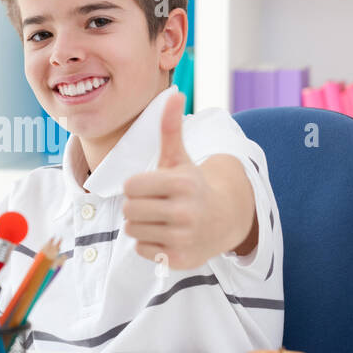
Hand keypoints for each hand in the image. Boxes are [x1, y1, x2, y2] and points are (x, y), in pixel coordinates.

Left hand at [121, 92, 232, 271]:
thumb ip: (171, 128)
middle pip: (129, 210)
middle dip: (136, 205)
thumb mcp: (180, 158)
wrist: (224, 219)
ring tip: (159, 218)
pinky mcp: (178, 259)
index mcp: (182, 184)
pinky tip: (166, 235)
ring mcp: (182, 238)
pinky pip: (141, 249)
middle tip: (154, 203)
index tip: (151, 186)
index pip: (131, 186)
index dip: (136, 185)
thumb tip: (174, 93)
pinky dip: (148, 243)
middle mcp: (184, 212)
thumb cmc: (191, 185)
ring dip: (140, 224)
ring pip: (132, 230)